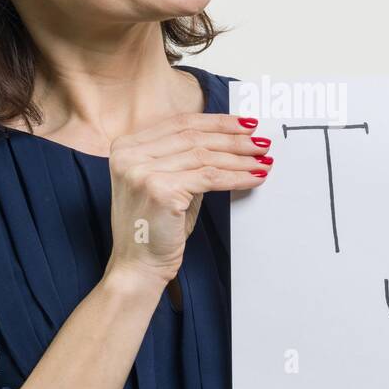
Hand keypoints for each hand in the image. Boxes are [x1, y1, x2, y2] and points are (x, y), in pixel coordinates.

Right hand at [106, 111, 272, 287]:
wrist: (137, 266)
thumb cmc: (153, 228)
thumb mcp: (164, 183)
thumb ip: (184, 160)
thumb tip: (229, 142)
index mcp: (126, 147)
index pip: (180, 123)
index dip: (216, 122)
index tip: (243, 124)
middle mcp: (129, 155)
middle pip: (194, 137)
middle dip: (234, 139)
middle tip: (260, 142)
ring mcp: (142, 171)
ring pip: (205, 156)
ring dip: (240, 158)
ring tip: (263, 160)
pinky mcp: (161, 190)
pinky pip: (210, 177)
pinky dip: (237, 176)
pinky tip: (254, 177)